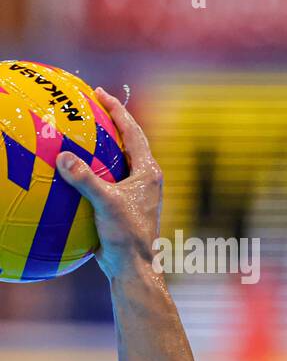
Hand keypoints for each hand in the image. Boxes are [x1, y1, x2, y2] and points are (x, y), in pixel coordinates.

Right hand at [55, 87, 162, 279]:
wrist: (135, 267)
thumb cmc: (127, 236)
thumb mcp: (106, 204)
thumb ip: (85, 179)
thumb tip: (64, 157)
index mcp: (148, 173)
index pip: (133, 132)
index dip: (117, 110)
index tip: (100, 93)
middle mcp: (146, 179)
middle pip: (129, 140)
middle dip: (112, 120)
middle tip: (93, 101)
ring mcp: (137, 192)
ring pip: (119, 159)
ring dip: (103, 142)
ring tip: (83, 127)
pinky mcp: (125, 204)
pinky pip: (107, 177)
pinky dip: (93, 166)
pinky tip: (73, 167)